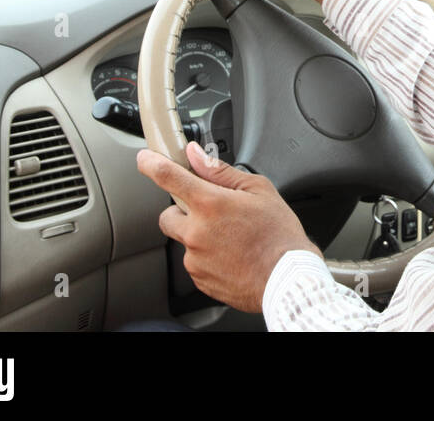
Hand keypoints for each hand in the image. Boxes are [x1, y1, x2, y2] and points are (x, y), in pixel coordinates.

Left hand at [136, 141, 320, 312]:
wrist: (288, 278)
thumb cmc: (278, 234)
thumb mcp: (259, 190)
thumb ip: (221, 171)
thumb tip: (197, 155)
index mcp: (210, 204)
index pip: (169, 178)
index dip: (152, 164)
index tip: (145, 159)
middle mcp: (196, 232)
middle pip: (168, 215)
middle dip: (183, 211)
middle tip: (210, 212)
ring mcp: (195, 259)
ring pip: (185, 240)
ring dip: (199, 235)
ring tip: (231, 238)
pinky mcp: (199, 279)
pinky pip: (194, 261)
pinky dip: (208, 256)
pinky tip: (232, 254)